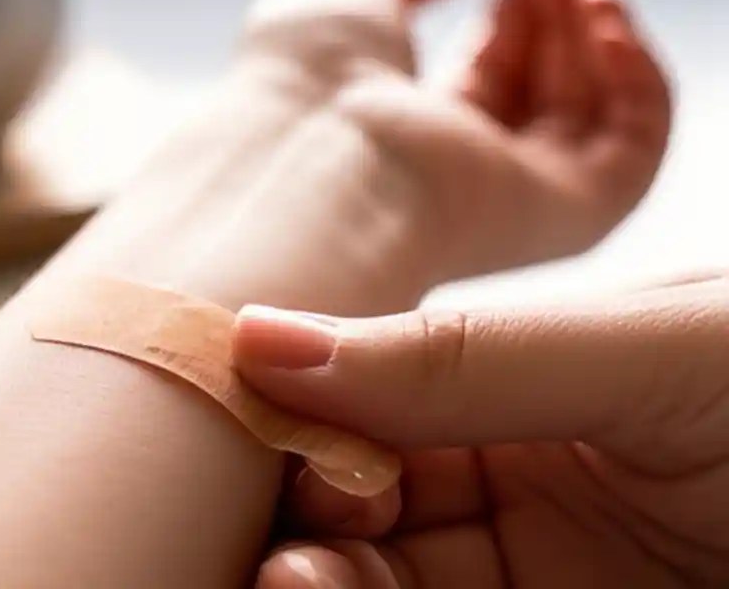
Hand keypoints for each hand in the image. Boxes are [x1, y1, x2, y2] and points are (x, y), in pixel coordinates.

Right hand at [235, 271, 728, 586]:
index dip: (301, 409)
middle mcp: (522, 480)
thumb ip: (462, 353)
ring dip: (312, 576)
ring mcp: (537, 572)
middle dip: (298, 510)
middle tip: (282, 532)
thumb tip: (264, 338)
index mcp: (532, 378)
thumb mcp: (655, 349)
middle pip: (358, 497)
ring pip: (377, 578)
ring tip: (294, 581)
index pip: (372, 396)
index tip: (247, 419)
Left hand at [240, 0, 670, 280]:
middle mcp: (470, 168)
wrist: (312, 149)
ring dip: (591, 22)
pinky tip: (605, 26)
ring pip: (593, 98)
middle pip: (547, 72)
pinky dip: (638, 78)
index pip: (494, 55)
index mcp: (415, 127)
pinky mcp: (571, 217)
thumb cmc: (310, 72)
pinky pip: (637, 147)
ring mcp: (520, 195)